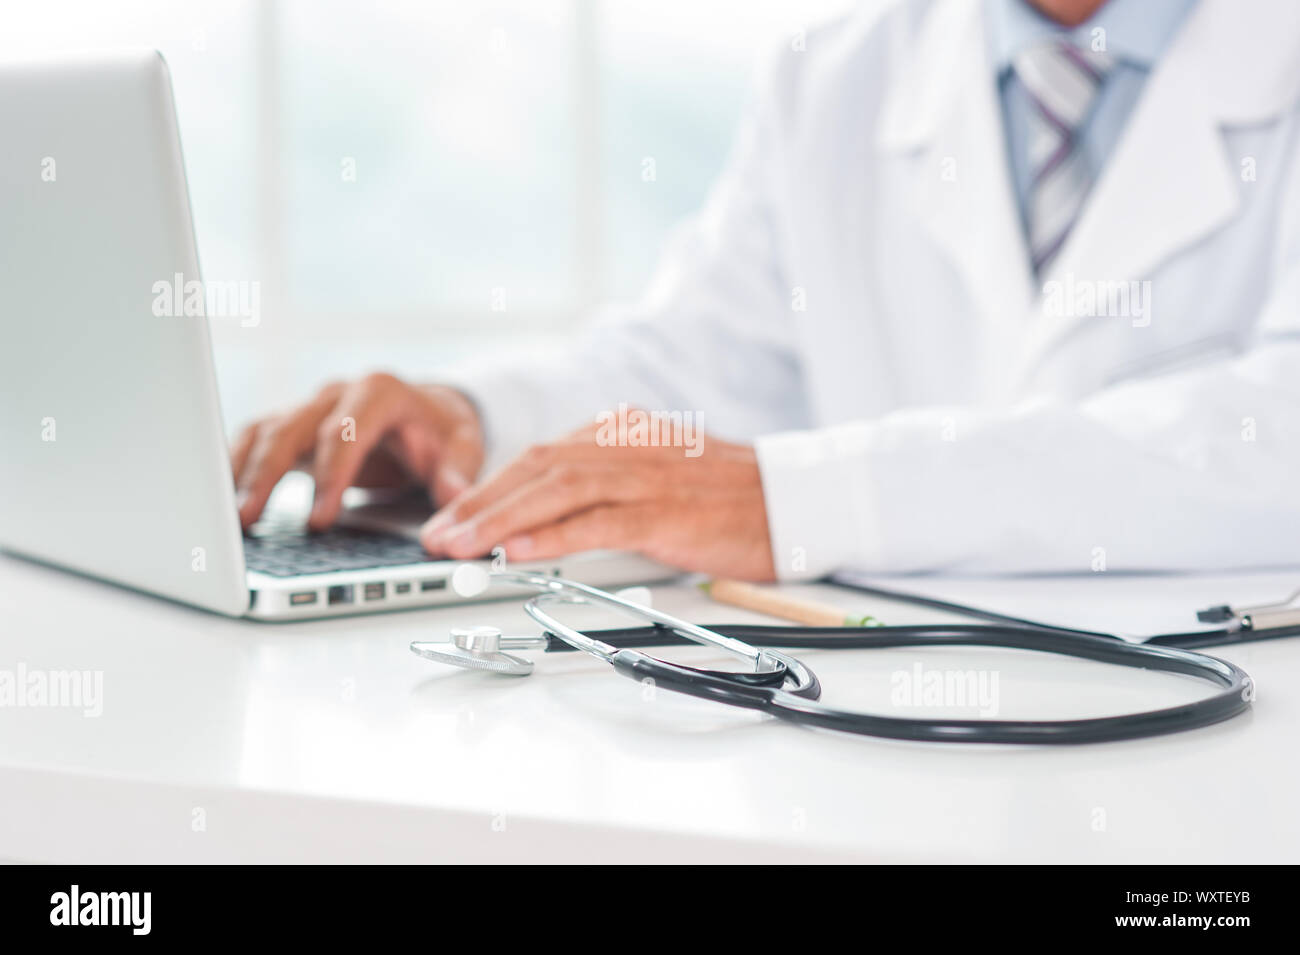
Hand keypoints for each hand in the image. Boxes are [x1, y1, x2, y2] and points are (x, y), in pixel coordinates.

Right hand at [231, 373, 484, 530]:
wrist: (429, 413)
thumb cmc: (443, 432)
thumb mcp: (464, 446)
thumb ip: (458, 471)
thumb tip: (454, 496)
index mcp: (379, 392)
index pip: (345, 432)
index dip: (330, 475)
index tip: (320, 520)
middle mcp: (338, 394)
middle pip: (292, 428)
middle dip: (267, 474)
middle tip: (248, 519)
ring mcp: (311, 408)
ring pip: (265, 431)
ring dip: (241, 471)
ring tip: (224, 515)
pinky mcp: (294, 427)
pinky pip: (256, 440)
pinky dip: (235, 465)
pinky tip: (218, 496)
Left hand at [419, 413, 776, 579]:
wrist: (793, 498)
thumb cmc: (728, 496)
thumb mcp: (656, 475)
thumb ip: (605, 487)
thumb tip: (546, 518)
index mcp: (620, 432)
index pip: (540, 457)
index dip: (489, 488)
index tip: (452, 516)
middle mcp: (626, 444)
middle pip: (537, 467)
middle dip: (479, 502)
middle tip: (437, 533)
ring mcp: (647, 475)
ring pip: (557, 490)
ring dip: (500, 519)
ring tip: (459, 544)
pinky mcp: (667, 510)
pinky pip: (599, 521)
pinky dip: (553, 535)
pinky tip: (519, 551)